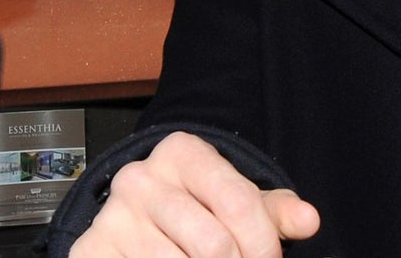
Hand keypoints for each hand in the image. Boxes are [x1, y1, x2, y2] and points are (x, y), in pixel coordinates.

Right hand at [70, 131, 319, 256]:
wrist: (135, 215)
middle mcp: (141, 178)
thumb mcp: (236, 197)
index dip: (264, 243)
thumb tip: (309, 220)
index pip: (238, 202)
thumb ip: (275, 210)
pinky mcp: (92, 251)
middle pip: (214, 244)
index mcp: (182, 152)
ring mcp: (113, 217)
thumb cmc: (197, 205)